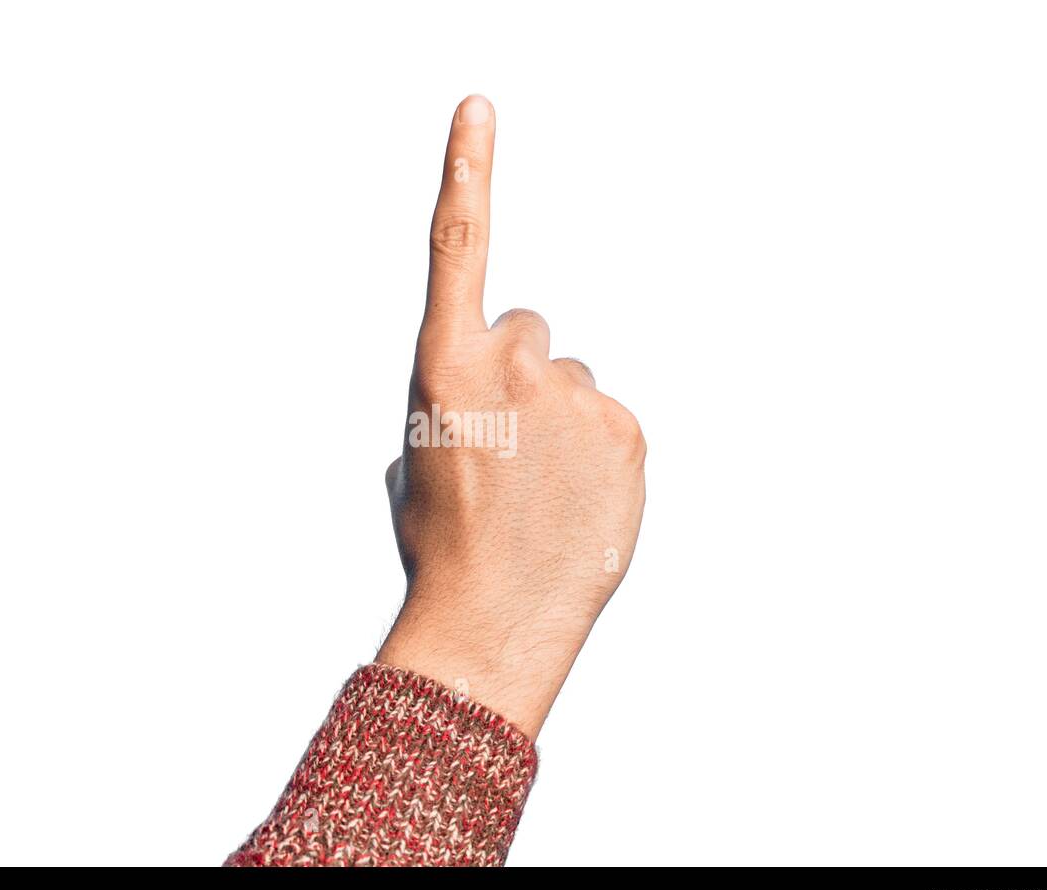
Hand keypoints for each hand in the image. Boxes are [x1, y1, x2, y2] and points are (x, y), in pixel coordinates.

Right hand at [376, 95, 645, 737]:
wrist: (494, 621)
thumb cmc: (443, 543)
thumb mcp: (418, 454)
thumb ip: (456, 392)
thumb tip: (500, 388)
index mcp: (443, 367)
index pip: (458, 247)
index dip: (468, 172)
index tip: (478, 111)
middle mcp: (512, 365)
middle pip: (530, 330)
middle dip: (519, 375)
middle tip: (509, 451)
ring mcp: (577, 397)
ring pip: (573, 382)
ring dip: (559, 419)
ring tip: (540, 489)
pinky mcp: (628, 430)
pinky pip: (610, 418)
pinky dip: (596, 450)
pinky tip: (575, 500)